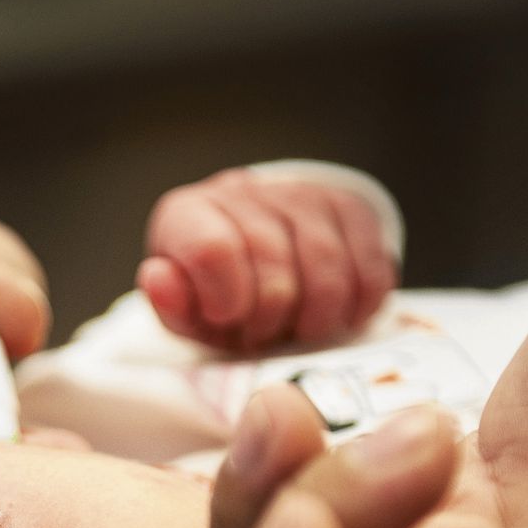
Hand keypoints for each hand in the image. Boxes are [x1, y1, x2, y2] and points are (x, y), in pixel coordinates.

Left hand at [139, 166, 396, 352]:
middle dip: (270, 315)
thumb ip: (171, 304)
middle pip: (273, 258)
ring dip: (315, 316)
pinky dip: (357, 307)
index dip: (228, 300)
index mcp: (189, 215)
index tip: (230, 320)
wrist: (260, 265)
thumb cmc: (216, 298)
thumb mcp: (186, 312)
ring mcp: (303, 194)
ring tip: (297, 331)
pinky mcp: (352, 209)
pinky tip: (336, 317)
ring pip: (326, 263)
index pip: (213, 249)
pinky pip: (370, 268)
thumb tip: (157, 278)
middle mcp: (245, 192)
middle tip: (262, 336)